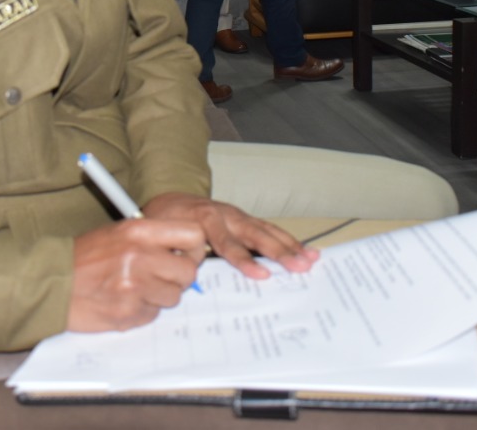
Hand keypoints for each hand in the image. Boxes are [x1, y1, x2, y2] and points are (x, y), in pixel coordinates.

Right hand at [67, 218, 206, 332]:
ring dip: (159, 295)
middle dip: (178, 276)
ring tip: (135, 287)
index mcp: (139, 231)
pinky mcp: (128, 313)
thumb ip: (153, 239)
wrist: (51, 281)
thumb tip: (188, 251)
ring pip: (173, 296)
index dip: (194, 248)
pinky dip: (142, 309)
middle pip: (188, 271)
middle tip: (160, 275)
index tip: (186, 254)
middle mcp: (140, 257)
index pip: (194, 235)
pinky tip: (122, 300)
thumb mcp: (118, 232)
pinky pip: (153, 314)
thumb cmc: (84, 256)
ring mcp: (135, 287)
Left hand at [142, 192, 319, 279]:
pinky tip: (306, 252)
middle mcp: (227, 215)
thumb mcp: (165, 235)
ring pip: (268, 230)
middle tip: (300, 267)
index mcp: (205, 219)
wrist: (170, 200)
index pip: (227, 242)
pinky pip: (270, 230)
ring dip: (290, 246)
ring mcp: (239, 216)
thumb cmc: (167, 221)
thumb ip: (181, 254)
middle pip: (256, 234)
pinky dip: (289, 241)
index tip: (261, 275)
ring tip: (311, 260)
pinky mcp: (246, 220)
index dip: (244, 259)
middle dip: (280, 252)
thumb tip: (194, 276)